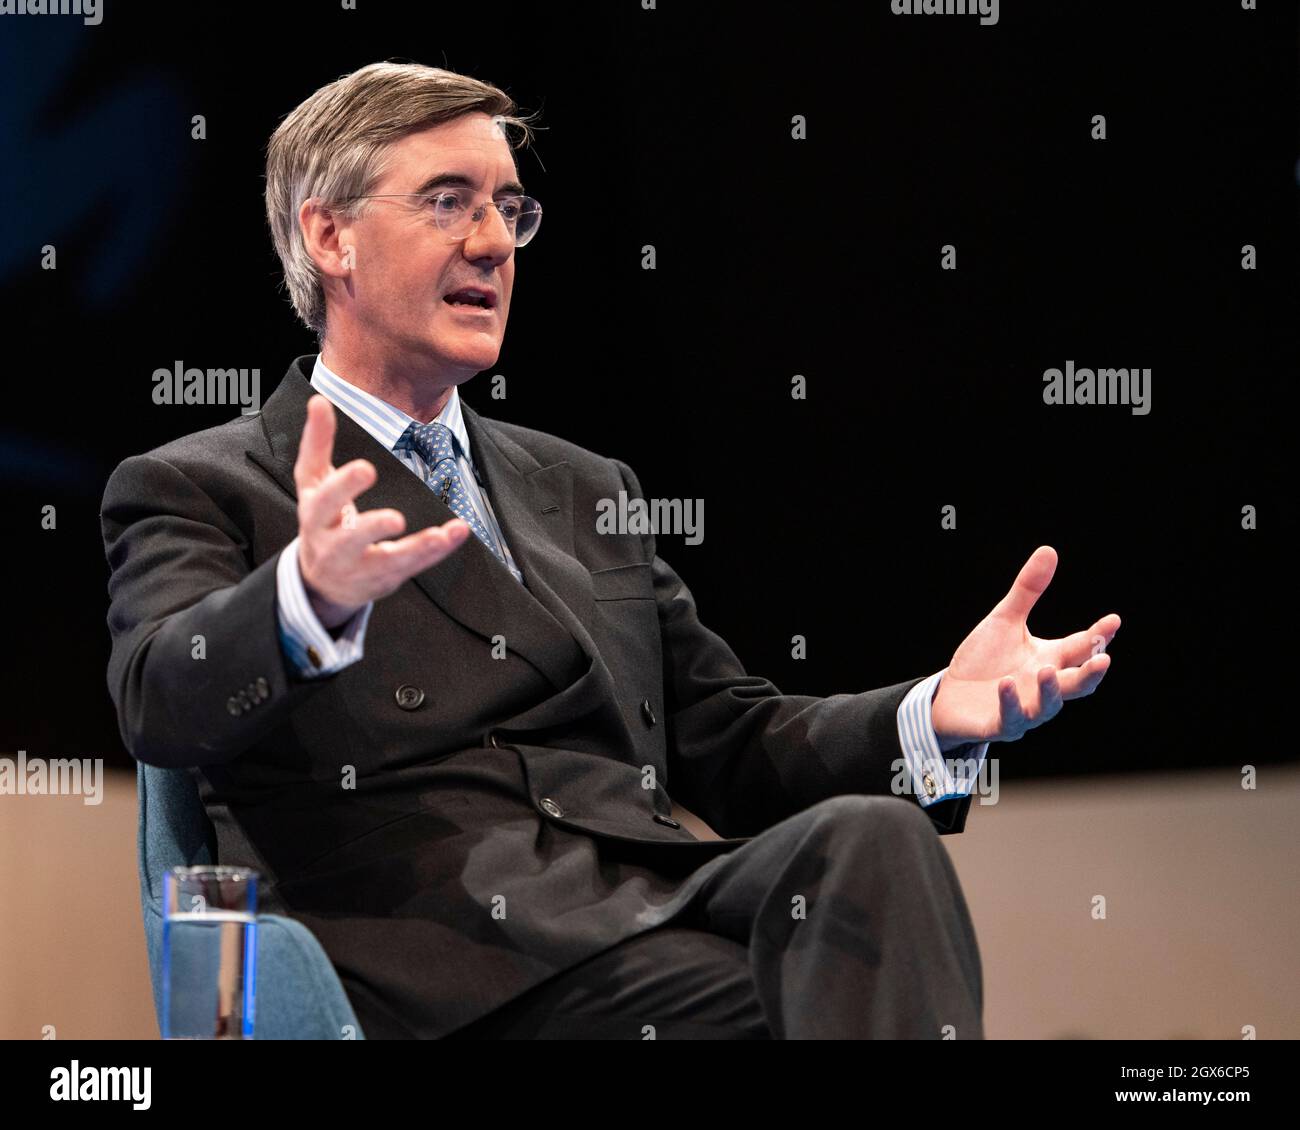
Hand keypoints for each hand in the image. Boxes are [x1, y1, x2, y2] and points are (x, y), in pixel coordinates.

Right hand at [294, 394, 470, 627]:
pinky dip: (435, 551)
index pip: (324, 498)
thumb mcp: (312, 483)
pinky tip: (454, 534)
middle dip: (371, 527)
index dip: (343, 485)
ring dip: (415, 548)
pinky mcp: (384, 577)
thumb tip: (318, 401)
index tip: (365, 468)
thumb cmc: (321, 521)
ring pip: (387, 560)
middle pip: (349, 539)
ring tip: (438, 536)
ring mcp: (359, 566)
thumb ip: (317, 443)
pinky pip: (412, 565)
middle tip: (395, 519)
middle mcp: (332, 545)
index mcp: (314, 514)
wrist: (320, 581)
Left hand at [930, 546, 1118, 748]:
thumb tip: (1049, 550)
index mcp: (1050, 659)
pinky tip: (1007, 684)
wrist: (950, 694)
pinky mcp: (999, 724)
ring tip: (1047, 670)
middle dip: (1091, 674)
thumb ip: (1028, 591)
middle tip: (1104, 660)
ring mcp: (1024, 709)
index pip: (1081, 647)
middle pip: (1076, 684)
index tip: (1113, 620)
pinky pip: (1010, 719)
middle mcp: (1042, 686)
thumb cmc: (984, 660)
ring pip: (1048, 706)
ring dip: (1051, 691)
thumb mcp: (1005, 620)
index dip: (1099, 636)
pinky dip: (1011, 703)